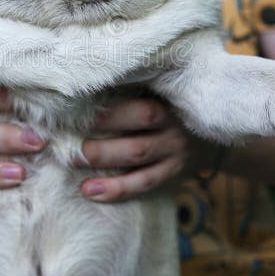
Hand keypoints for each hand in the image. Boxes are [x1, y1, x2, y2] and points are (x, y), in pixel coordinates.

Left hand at [79, 98, 213, 201]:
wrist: (207, 133)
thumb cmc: (167, 104)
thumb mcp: (155, 91)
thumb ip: (127, 87)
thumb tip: (81, 85)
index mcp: (166, 101)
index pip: (138, 105)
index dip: (108, 111)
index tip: (73, 111)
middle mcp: (172, 125)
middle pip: (138, 127)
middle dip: (101, 134)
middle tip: (67, 139)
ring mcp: (175, 150)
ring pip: (137, 155)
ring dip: (103, 159)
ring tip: (72, 161)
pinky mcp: (174, 172)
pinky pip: (144, 183)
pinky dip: (117, 189)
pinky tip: (91, 191)